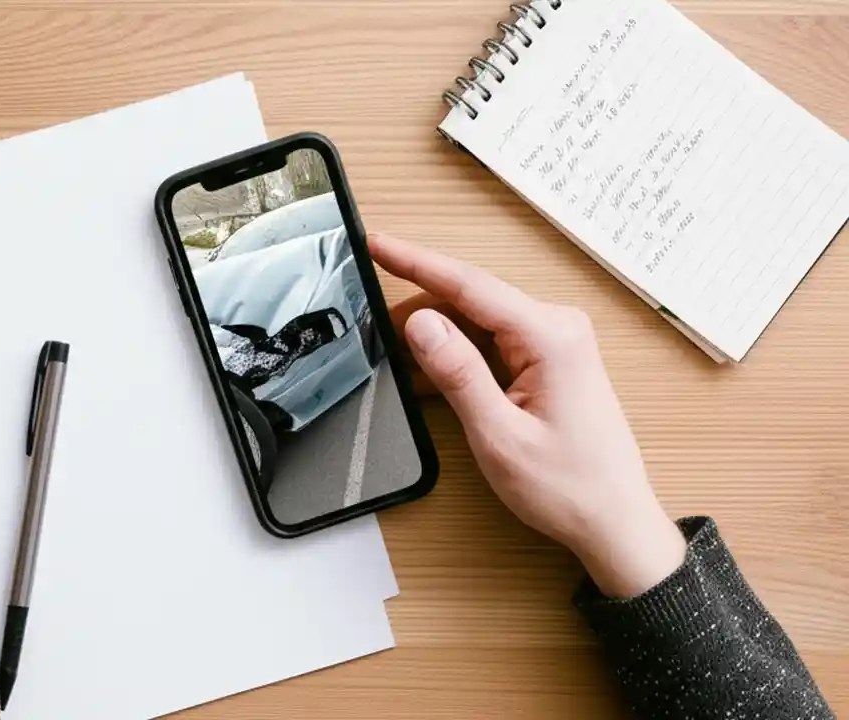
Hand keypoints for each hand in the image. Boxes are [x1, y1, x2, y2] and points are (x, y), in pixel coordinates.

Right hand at [370, 234, 684, 597]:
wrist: (615, 522)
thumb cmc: (567, 487)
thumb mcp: (499, 435)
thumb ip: (458, 373)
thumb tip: (420, 323)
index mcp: (549, 337)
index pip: (468, 285)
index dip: (415, 262)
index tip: (375, 242)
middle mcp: (556, 328)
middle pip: (468, 301)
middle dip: (418, 314)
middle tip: (372, 335)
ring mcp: (555, 343)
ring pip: (476, 324)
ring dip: (437, 342)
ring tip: (398, 366)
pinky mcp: (550, 361)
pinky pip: (492, 345)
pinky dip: (458, 360)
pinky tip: (430, 381)